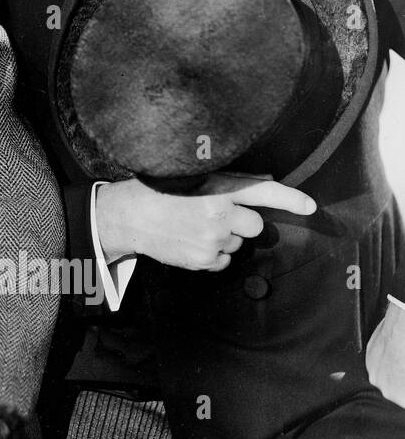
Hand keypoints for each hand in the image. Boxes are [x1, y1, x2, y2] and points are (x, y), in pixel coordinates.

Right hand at [95, 172, 315, 271]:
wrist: (128, 217)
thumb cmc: (159, 191)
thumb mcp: (193, 177)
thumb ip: (232, 181)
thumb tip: (265, 181)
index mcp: (218, 189)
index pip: (264, 193)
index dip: (291, 199)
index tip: (310, 206)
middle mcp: (219, 215)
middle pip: (255, 225)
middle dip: (242, 222)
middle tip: (215, 215)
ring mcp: (212, 241)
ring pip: (238, 244)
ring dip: (225, 238)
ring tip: (194, 227)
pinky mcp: (203, 260)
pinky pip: (224, 260)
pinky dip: (213, 254)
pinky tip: (191, 241)